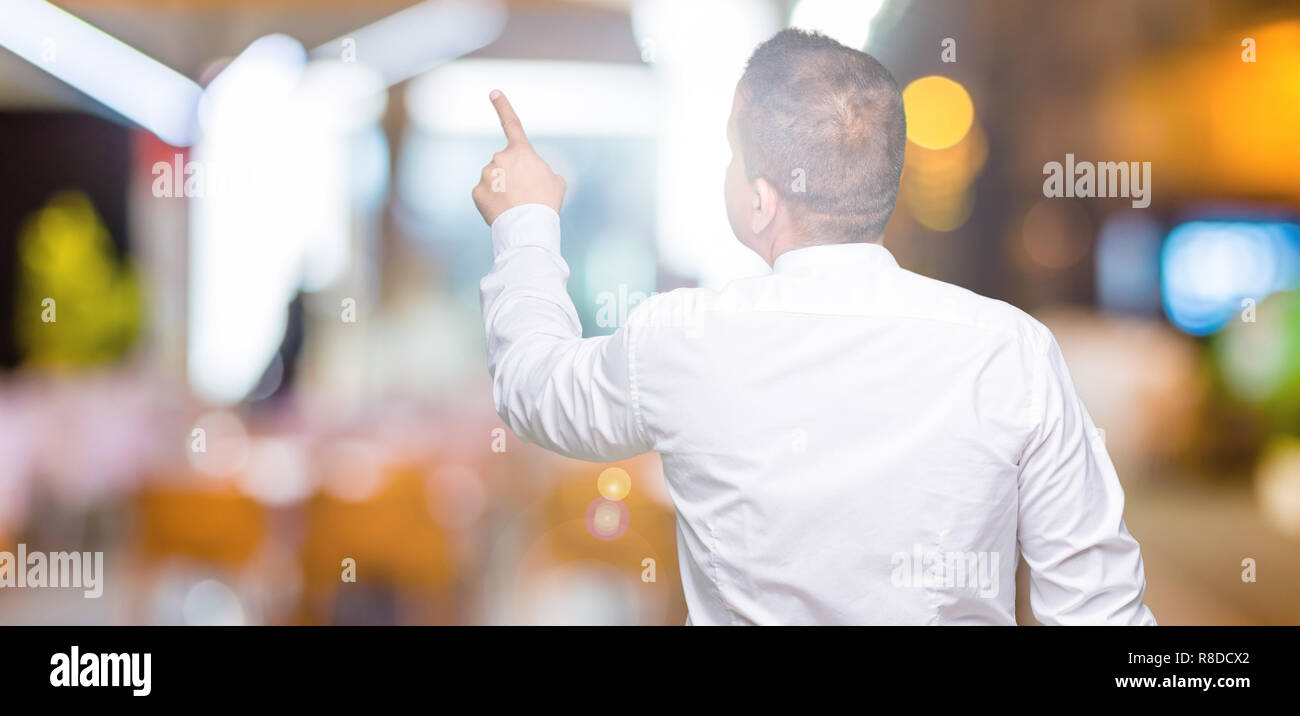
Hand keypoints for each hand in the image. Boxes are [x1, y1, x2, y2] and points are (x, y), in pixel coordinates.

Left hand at [472, 90, 565, 225]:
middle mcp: (500, 158)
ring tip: (516, 206)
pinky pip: (485, 195)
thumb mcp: (555, 181)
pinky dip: (492, 202)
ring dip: (502, 190)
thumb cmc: (546, 203)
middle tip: (525, 194)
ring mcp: (486, 174)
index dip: (502, 106)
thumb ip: (540, 170)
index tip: (493, 92)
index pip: (511, 123)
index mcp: (521, 151)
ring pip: (493, 179)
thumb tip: (531, 176)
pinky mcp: (477, 192)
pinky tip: (503, 211)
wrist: (529, 226)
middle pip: (504, 164)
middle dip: (512, 176)